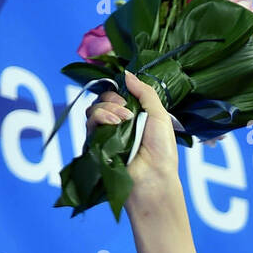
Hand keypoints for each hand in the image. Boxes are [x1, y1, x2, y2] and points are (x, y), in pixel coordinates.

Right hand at [84, 69, 179, 197]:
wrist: (155, 177)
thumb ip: (144, 92)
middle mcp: (118, 124)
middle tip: (127, 112)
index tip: (128, 96)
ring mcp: (106, 135)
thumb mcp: (159, 115)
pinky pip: (90, 123)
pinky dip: (100, 117)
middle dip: (112, 99)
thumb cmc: (162, 151)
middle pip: (102, 99)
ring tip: (123, 120)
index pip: (116, 94)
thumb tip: (127, 74)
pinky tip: (113, 123)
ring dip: (107, 108)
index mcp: (133, 116)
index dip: (118, 90)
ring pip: (93, 109)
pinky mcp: (97, 145)